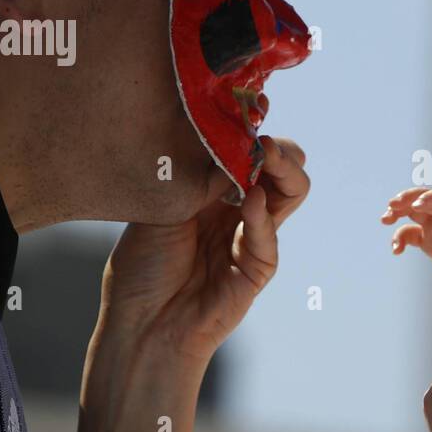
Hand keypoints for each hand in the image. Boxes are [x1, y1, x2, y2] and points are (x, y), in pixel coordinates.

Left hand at [96, 135, 309, 370]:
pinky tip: (249, 202)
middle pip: (279, 167)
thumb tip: (234, 141)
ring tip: (267, 156)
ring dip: (283, 170)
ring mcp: (252, 236)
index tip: (255, 105)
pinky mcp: (258, 268)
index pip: (246, 152)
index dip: (253, 129)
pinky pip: (270, 236)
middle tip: (262, 137)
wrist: (140, 326)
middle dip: (277, 147)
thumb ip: (200, 177)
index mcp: (212, 191)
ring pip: (291, 192)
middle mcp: (237, 208)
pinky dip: (262, 216)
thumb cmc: (140, 269)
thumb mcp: (164, 207)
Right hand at [382, 187, 431, 295]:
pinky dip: (400, 239)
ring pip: (412, 213)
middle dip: (407, 199)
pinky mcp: (429, 242)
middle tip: (392, 204)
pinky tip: (396, 250)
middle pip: (424, 200)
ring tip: (385, 219)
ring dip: (397, 213)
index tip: (416, 205)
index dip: (430, 198)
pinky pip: (410, 236)